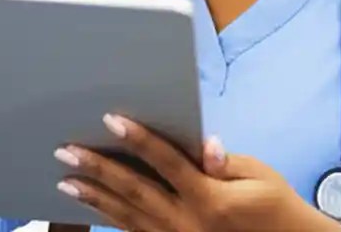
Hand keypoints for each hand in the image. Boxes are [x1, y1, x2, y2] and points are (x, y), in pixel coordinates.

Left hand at [55, 115, 340, 231]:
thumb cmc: (273, 205)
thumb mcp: (259, 176)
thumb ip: (226, 162)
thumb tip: (203, 145)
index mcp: (212, 200)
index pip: (168, 163)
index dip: (139, 140)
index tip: (111, 119)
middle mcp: (189, 225)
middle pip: (136, 192)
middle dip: (99, 170)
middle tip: (67, 152)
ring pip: (128, 217)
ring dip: (95, 197)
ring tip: (66, 179)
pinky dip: (110, 218)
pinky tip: (92, 205)